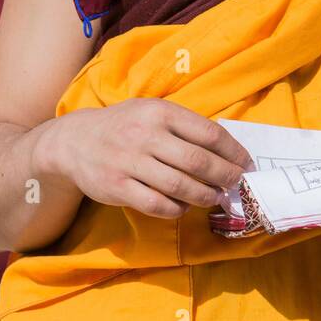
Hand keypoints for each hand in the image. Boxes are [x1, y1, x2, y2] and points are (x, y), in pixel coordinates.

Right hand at [35, 98, 253, 220]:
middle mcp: (145, 135)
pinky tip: (185, 206)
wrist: (74, 141)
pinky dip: (178, 209)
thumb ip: (184, 126)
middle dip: (225, 176)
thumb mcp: (152, 111)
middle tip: (237, 183)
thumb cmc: (125, 125)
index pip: (208, 133)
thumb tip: (227, 150)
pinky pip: (158, 205)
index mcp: (160, 112)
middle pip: (198, 162)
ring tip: (215, 197)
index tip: (246, 163)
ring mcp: (130, 162)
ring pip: (181, 186)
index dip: (233, 152)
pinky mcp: (118, 187)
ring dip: (205, 195)